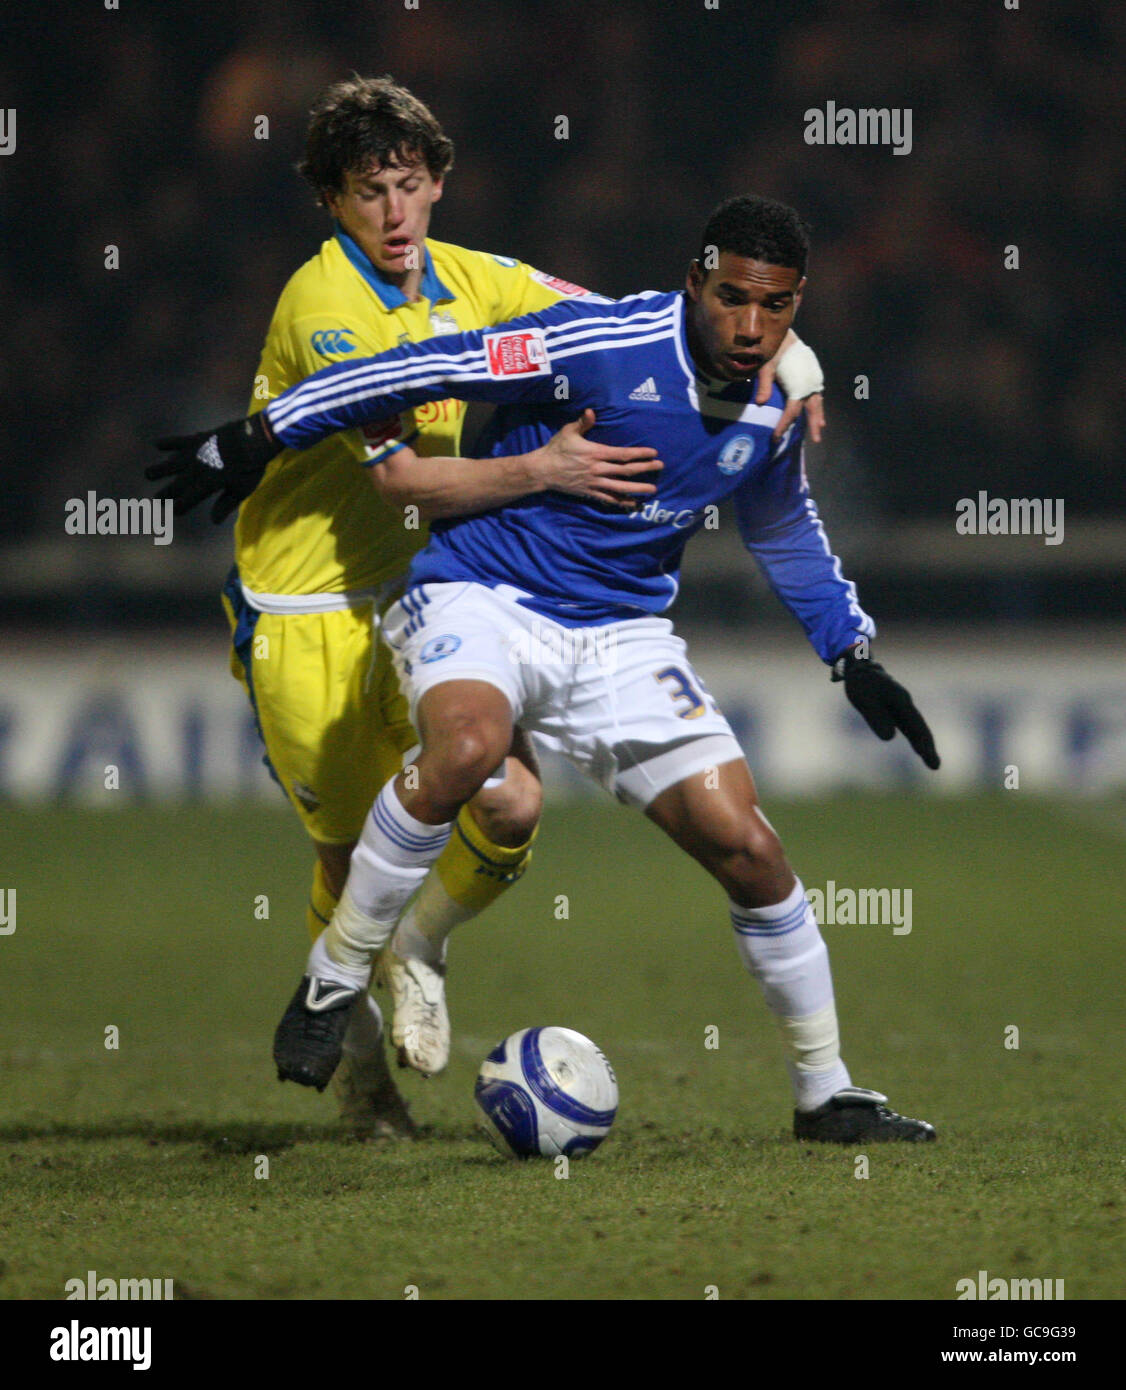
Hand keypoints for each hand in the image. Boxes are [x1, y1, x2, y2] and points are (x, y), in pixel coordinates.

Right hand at [145, 413, 279, 522]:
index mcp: (207, 485)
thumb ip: (226, 505)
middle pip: (177, 485)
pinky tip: (157, 444)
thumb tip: (214, 521)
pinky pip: (178, 441)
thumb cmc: (250, 467)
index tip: (173, 512)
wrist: (252, 439)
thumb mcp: (241, 490)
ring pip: (171, 464)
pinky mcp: (196, 440)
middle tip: (154, 500)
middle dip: (166, 493)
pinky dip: (168, 443)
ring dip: (159, 469)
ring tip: (148, 474)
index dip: (180, 507)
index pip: (189, 500)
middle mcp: (196, 471)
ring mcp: (194, 454)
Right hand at [528, 409, 662, 507]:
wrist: (543, 471)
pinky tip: (634, 504)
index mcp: (595, 453)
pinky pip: (609, 500)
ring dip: (638, 488)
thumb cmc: (556, 449)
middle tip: (660, 467)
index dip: (639, 454)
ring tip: (652, 489)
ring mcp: (594, 483)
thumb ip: (582, 423)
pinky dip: (622, 502)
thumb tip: (591, 411)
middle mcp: (597, 470)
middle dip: (645, 468)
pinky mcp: (590, 493)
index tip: (653, 453)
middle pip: (626, 471)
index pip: (622, 454)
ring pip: (620, 488)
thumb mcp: (568, 432)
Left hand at [756, 330, 825, 442]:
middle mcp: (809, 383)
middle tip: (816, 440)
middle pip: (811, 410)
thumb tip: (760, 402)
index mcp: (798, 385)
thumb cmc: (772, 349)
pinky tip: (817, 406)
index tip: (776, 438)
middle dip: (813, 425)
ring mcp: (813, 377)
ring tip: (821, 426)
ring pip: (817, 400)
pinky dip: (817, 401)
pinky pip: (816, 391)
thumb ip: (764, 384)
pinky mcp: (812, 372)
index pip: (791, 412)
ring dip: (818, 414)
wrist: (784, 332)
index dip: (784, 426)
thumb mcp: (766, 366)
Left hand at [832, 644, 939, 769]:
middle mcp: (905, 703)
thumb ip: (875, 717)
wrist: (860, 667)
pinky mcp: (897, 709)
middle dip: (927, 747)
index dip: (920, 740)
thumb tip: (889, 738)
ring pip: (916, 727)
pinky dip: (917, 737)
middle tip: (935, 766)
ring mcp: (902, 706)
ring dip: (924, 744)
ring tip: (933, 763)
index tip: (926, 755)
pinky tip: (921, 749)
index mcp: (900, 700)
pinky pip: (910, 725)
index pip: (913, 724)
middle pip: (919, 728)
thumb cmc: (860, 683)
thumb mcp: (864, 700)